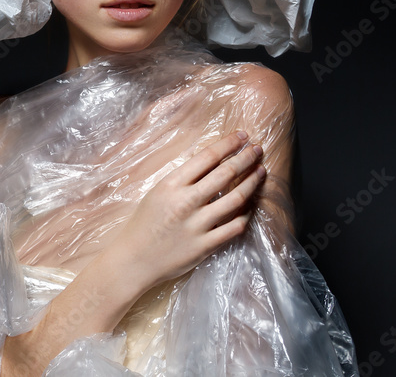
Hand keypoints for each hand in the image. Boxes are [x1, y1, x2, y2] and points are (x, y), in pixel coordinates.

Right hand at [107, 131, 265, 292]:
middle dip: (246, 158)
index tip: (241, 136)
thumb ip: (181, 179)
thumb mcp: (157, 193)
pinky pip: (234, 227)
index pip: (206, 158)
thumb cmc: (143, 223)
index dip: (227, 144)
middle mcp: (186, 202)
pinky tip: (250, 206)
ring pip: (236, 199)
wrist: (134, 259)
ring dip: (252, 182)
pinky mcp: (205, 245)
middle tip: (257, 149)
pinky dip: (245, 214)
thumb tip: (208, 162)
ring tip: (261, 172)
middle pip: (225, 174)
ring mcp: (197, 225)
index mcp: (171, 185)